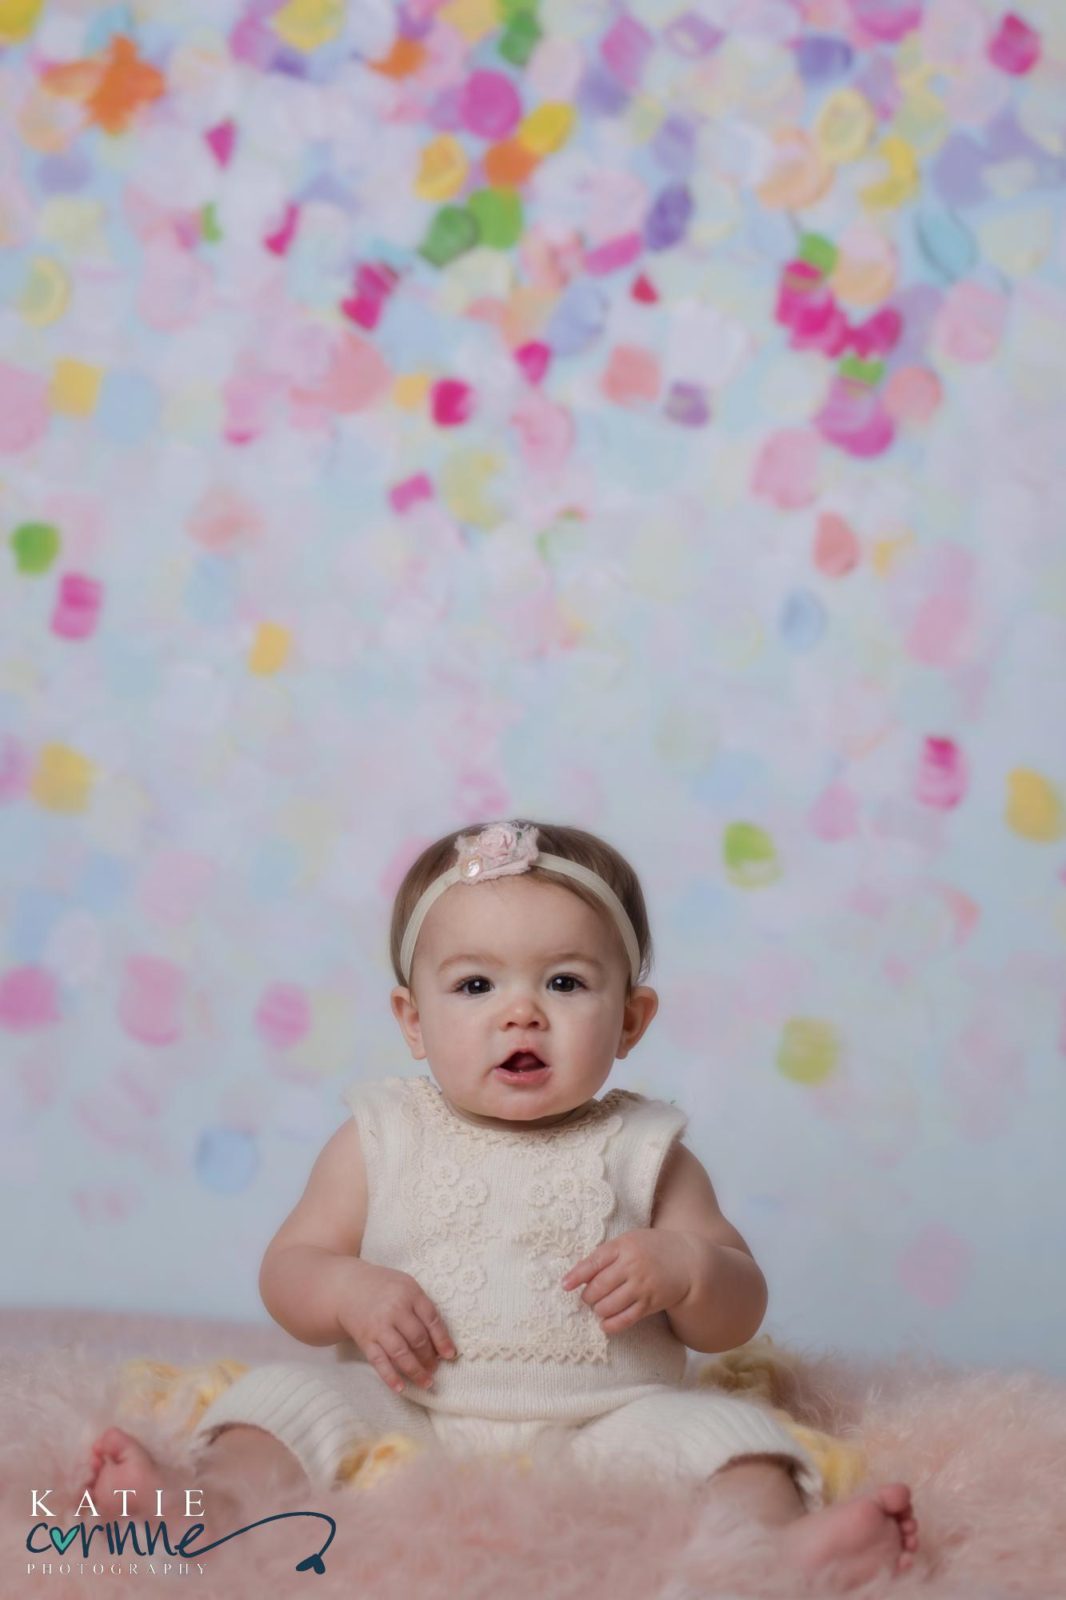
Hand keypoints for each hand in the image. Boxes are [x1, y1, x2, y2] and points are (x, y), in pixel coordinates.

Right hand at [335, 1261, 457, 1393]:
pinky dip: (390, 1376)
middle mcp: (395, 1309)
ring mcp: (379, 1326)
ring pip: (401, 1353)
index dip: (443, 1340)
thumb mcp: (407, 1286)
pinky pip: (379, 1361)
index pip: (432, 1319)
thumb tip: (440, 1341)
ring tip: (426, 1382)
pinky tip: (401, 1388)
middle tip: (436, 1368)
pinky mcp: (365, 1339)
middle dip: (429, 1358)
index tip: (451, 1355)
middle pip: (418, 1339)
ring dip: (416, 1371)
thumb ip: (423, 1307)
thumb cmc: (385, 1288)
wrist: (348, 1287)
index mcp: (410, 1293)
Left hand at [561, 1229, 701, 1334]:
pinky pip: (626, 1319)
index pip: (594, 1262)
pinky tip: (605, 1324)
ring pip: (609, 1305)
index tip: (565, 1285)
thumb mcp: (630, 1241)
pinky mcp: (650, 1303)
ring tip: (598, 1307)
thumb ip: (607, 1254)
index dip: (576, 1276)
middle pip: (598, 1287)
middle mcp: (632, 1266)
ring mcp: (642, 1286)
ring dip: (598, 1310)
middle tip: (588, 1297)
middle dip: (588, 1296)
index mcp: (624, 1246)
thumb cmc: (653, 1248)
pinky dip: (611, 1325)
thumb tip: (580, 1273)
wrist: (688, 1261)